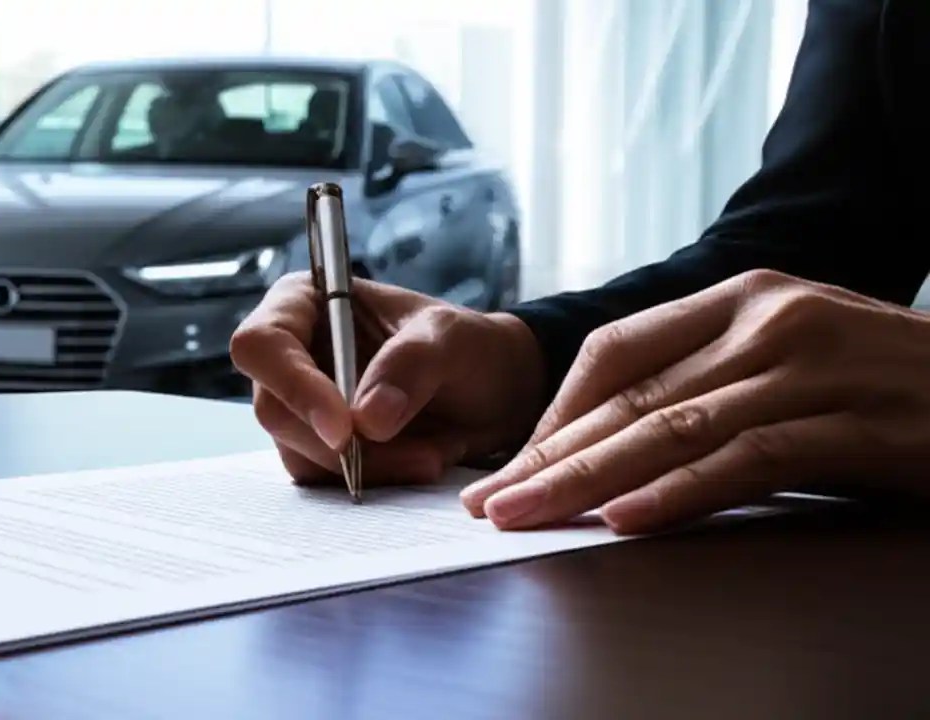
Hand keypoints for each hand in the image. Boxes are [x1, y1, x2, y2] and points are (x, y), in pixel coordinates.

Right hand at [231, 273, 545, 484]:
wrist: (493, 393)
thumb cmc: (466, 347)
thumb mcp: (450, 339)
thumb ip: (410, 365)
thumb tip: (366, 420)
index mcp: (302, 304)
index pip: (262, 345)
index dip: (292, 387)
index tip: (344, 428)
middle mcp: (290, 356)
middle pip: (274, 410)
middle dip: (340, 444)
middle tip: (417, 455)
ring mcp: (301, 408)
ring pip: (300, 454)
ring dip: (368, 469)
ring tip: (432, 455)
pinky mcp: (319, 450)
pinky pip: (325, 480)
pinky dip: (373, 481)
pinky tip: (420, 462)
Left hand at [461, 269, 929, 533]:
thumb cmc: (881, 385)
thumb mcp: (783, 363)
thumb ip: (702, 385)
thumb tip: (602, 443)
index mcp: (741, 296)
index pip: (616, 350)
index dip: (554, 413)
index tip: (510, 465)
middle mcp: (768, 319)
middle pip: (630, 395)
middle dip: (550, 456)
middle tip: (491, 503)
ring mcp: (814, 366)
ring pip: (674, 427)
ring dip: (589, 479)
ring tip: (527, 516)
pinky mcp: (858, 423)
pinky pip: (748, 460)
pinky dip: (681, 492)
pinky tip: (627, 520)